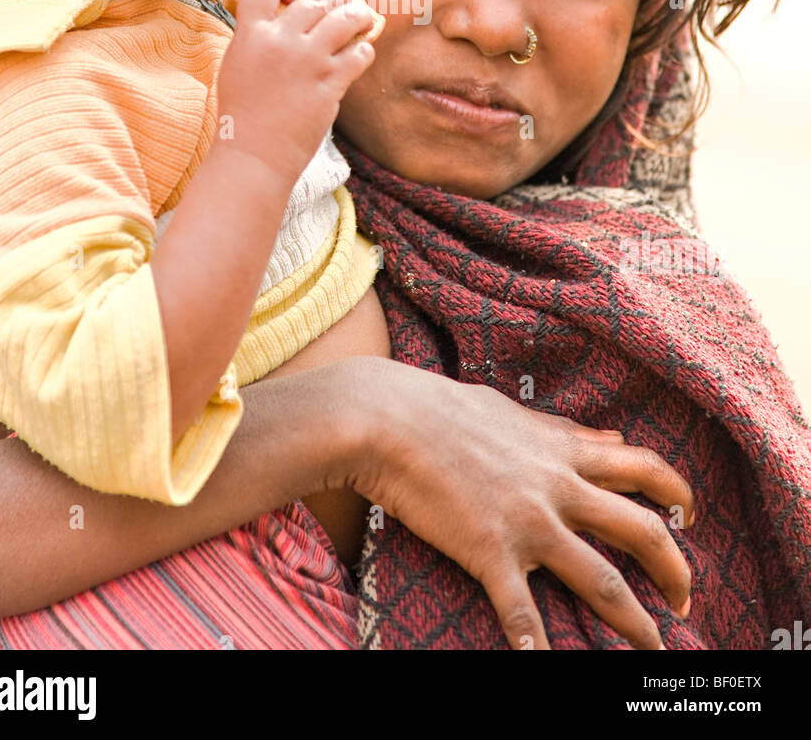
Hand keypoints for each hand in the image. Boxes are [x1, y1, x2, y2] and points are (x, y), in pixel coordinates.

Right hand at [215, 0, 375, 184]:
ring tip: (360, 18)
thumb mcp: (237, 63)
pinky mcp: (330, 85)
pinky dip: (363, 49)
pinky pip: (359, 53)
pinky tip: (358, 54)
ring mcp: (308, 62)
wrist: (254, 155)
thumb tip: (287, 14)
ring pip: (346, 18)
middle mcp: (280, 42)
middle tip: (340, 0)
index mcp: (251, 34)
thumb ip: (258, 35)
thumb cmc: (243, 114)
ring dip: (358, 14)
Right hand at [346, 361, 692, 649]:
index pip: (642, 467)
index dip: (676, 493)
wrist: (387, 417)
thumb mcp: (515, 412)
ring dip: (634, 622)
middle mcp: (558, 486)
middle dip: (674, 570)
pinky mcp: (490, 550)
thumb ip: (565, 431)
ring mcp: (528, 521)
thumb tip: (609, 436)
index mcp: (562, 450)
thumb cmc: (442, 409)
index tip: (689, 516)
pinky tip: (544, 668)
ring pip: (602, 579)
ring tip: (653, 649)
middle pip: (641, 530)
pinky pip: (522, 611)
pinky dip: (536, 647)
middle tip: (685, 600)